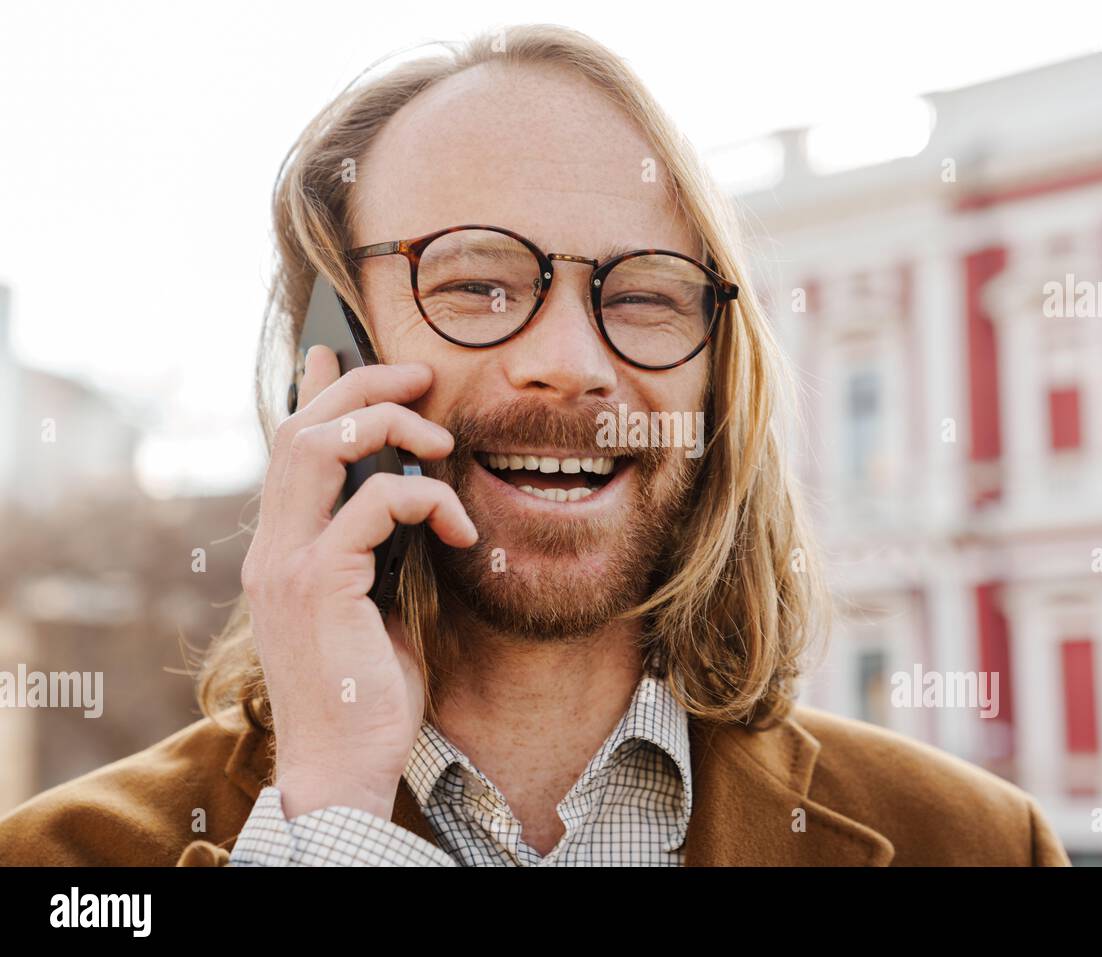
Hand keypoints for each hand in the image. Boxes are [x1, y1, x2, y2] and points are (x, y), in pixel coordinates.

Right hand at [240, 346, 475, 819]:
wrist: (343, 764)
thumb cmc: (366, 692)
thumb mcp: (372, 604)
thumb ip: (376, 547)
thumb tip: (405, 496)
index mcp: (281, 550)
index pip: (287, 449)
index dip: (312, 393)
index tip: (337, 355)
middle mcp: (271, 548)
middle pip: (300, 429)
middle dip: (362, 387)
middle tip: (420, 378)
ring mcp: (286, 563)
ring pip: (320, 446)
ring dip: (387, 426)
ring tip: (441, 442)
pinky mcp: (319, 583)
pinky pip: (375, 505)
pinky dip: (428, 502)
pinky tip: (464, 533)